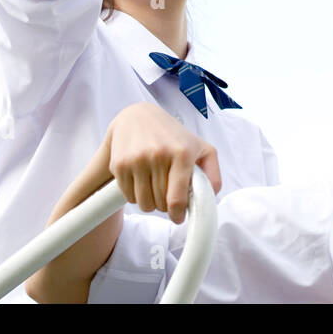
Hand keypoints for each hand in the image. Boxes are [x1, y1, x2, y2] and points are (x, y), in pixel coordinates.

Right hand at [103, 103, 221, 223]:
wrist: (138, 116)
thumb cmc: (173, 136)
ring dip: (149, 202)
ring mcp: (137, 159)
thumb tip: (210, 196)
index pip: (176, 198)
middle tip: (167, 194)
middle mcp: (158, 155)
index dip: (177, 214)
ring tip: (154, 188)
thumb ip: (213, 174)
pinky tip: (141, 181)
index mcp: (181, 153)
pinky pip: (128, 196)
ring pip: (143, 203)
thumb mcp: (202, 148)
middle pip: (160, 204)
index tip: (178, 217)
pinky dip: (135, 195)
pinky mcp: (120, 164)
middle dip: (165, 206)